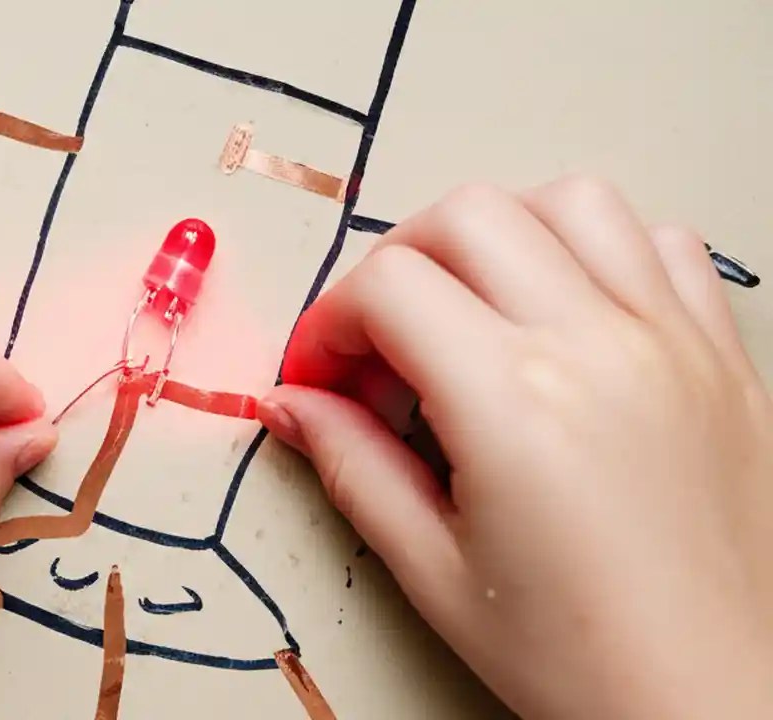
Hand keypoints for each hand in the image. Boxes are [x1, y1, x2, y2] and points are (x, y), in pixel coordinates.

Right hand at [260, 178, 772, 718]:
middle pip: (467, 215)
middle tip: (380, 340)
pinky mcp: (721, 355)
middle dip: (395, 262)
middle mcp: (597, 347)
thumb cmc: (586, 660)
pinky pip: (663, 243)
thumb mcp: (435, 572)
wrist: (722, 704)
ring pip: (569, 201)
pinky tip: (570, 313)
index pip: (388, 286)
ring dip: (497, 234)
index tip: (323, 375)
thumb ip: (353, 467)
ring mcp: (671, 340)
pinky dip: (602, 250)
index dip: (329, 322)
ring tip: (471, 307)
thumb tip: (293, 405)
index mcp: (513, 402)